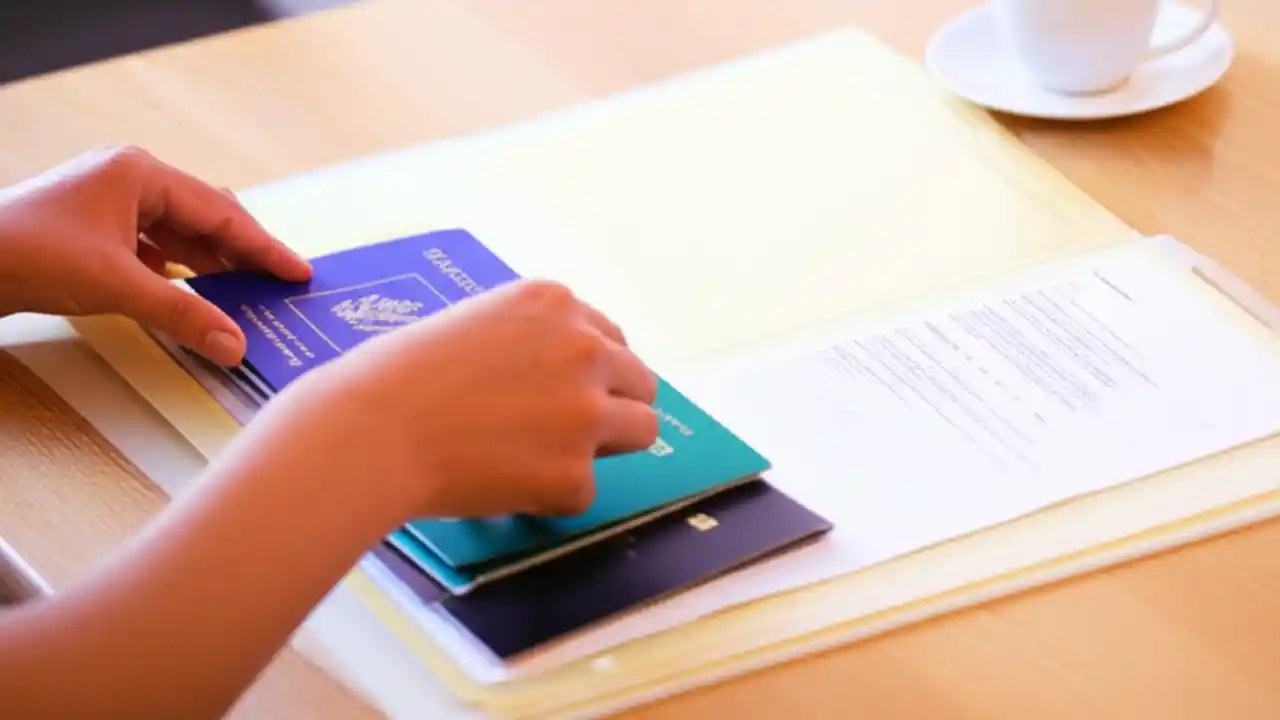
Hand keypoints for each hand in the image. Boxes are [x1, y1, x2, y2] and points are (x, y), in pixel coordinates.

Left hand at [0, 145, 310, 364]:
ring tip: (244, 294)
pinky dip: (178, 270)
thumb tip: (234, 345)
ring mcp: (109, 200)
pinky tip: (193, 293)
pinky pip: (153, 245)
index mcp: (140, 173)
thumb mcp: (117, 287)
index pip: (221, 211)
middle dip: (241, 252)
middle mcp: (129, 178)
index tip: (297, 272)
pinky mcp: (94, 227)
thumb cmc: (28, 255)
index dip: (263, 246)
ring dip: (210, 264)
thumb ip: (183, 314)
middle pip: (204, 216)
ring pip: (179, 232)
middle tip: (278, 284)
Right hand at [243, 279, 659, 519]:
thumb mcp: (472, 323)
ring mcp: (586, 412)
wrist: (369, 431)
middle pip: (640, 383)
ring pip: (641, 432)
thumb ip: (527, 340)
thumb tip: (557, 378)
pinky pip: (584, 490)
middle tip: (563, 433)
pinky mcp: (575, 472)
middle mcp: (584, 348)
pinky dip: (548, 496)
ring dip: (600, 449)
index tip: (567, 393)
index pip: (610, 340)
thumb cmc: (395, 378)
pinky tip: (500, 485)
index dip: (591, 373)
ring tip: (543, 459)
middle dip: (611, 408)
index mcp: (554, 303)